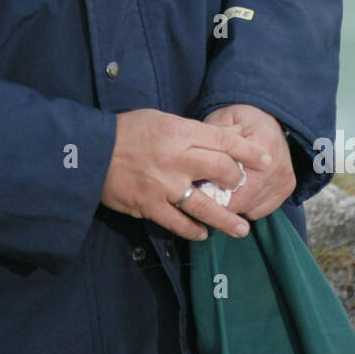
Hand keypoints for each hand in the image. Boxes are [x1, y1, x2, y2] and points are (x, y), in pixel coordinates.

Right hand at [100, 108, 274, 240]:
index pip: (225, 140)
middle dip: (237, 181)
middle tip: (242, 188)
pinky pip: (179, 223)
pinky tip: (202, 233)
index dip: (249, 152)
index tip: (265, 160)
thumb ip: (188, 132)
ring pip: (206, 206)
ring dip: (226, 220)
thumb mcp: (160, 120)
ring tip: (241, 229)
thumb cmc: (125, 131)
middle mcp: (177, 159)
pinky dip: (194, 230)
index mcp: (180, 133)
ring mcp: (164, 185)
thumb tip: (216, 140)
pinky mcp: (150, 206)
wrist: (89, 151)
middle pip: (221, 171)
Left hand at [201, 104, 295, 219]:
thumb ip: (214, 139)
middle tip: (208, 186)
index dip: (213, 187)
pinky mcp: (286, 188)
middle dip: (221, 198)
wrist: (269, 118)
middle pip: (243, 200)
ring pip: (250, 208)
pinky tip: (239, 189)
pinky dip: (246, 204)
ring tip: (224, 185)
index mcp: (263, 145)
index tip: (200, 183)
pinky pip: (259, 210)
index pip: (235, 182)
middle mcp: (278, 166)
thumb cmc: (241, 119)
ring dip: (234, 203)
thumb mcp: (222, 119)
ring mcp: (284, 179)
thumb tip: (205, 162)